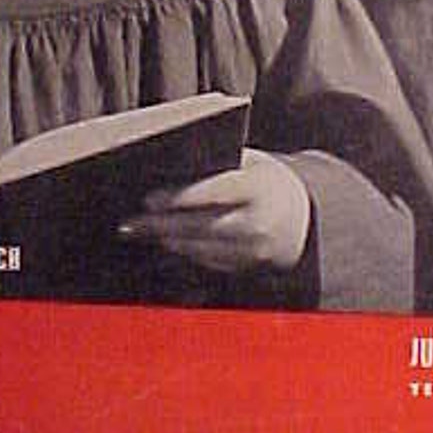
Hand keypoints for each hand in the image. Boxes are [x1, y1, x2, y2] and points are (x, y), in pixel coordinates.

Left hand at [118, 148, 311, 274]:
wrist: (302, 220)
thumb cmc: (267, 183)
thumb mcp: (253, 164)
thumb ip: (221, 163)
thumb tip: (175, 163)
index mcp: (258, 189)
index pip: (215, 192)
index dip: (181, 197)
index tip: (150, 198)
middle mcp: (256, 223)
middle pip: (200, 226)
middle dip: (162, 224)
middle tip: (131, 222)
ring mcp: (251, 251)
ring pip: (199, 248)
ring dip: (166, 240)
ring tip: (139, 230)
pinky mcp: (244, 269)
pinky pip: (206, 262)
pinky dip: (182, 252)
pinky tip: (164, 241)